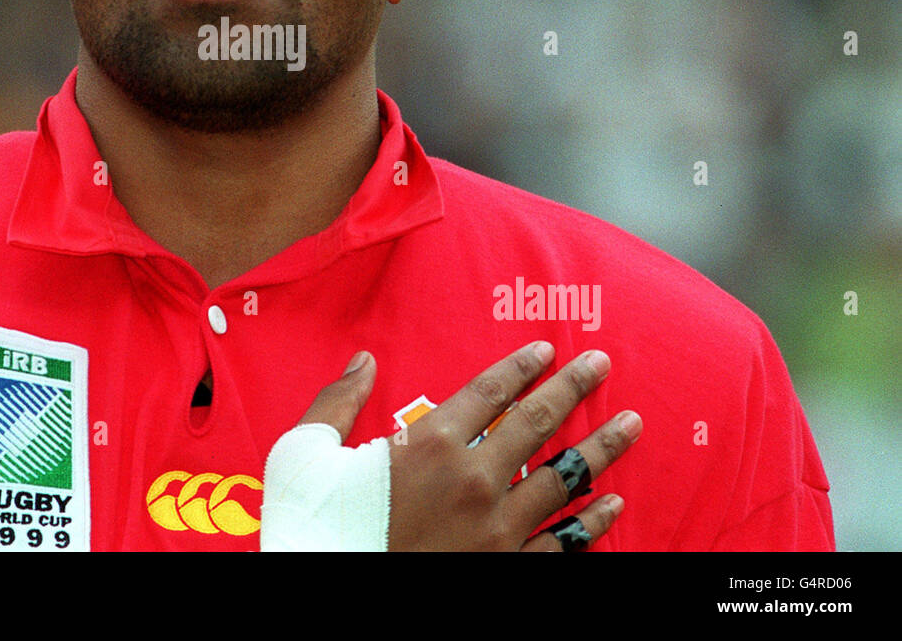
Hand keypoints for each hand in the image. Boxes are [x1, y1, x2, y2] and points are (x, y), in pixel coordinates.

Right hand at [297, 342, 640, 550]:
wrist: (326, 586)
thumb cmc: (314, 526)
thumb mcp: (303, 452)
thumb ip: (337, 402)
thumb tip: (362, 360)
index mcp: (427, 444)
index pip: (489, 390)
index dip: (521, 364)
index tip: (547, 348)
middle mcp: (471, 480)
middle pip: (536, 422)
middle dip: (573, 388)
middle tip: (602, 364)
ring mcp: (493, 529)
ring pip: (561, 479)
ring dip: (600, 449)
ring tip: (629, 424)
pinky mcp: (502, 569)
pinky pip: (560, 543)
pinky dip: (590, 522)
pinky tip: (611, 504)